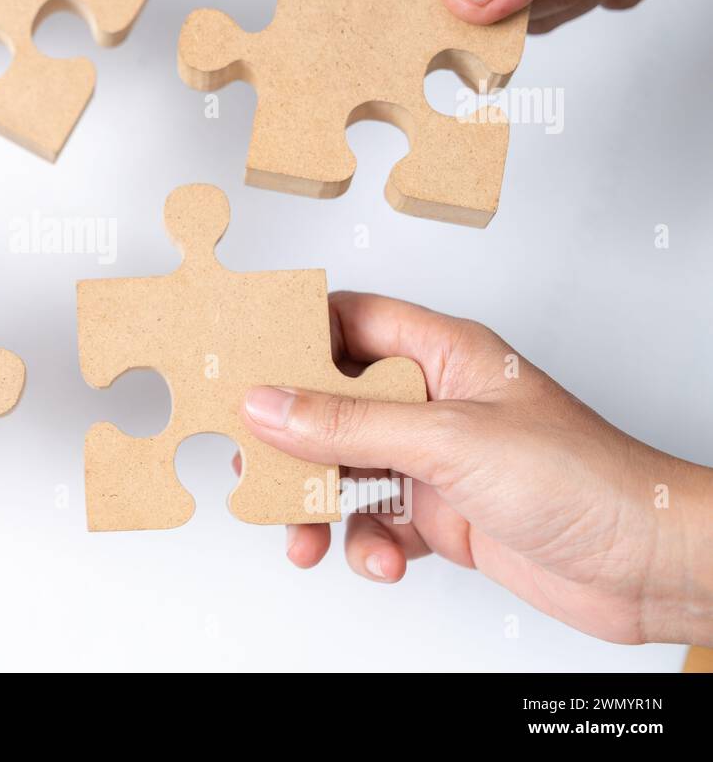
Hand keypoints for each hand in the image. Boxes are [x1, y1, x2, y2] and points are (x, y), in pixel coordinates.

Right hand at [240, 292, 712, 645]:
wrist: (647, 564)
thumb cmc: (582, 478)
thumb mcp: (447, 441)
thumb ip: (348, 423)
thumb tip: (266, 404)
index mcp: (441, 352)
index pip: (349, 322)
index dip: (293, 336)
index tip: (240, 362)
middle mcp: (432, 400)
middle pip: (332, 404)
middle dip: (291, 441)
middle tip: (253, 466)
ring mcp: (435, 458)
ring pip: (345, 469)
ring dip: (319, 506)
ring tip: (303, 537)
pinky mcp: (441, 513)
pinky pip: (375, 521)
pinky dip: (366, 544)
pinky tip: (384, 559)